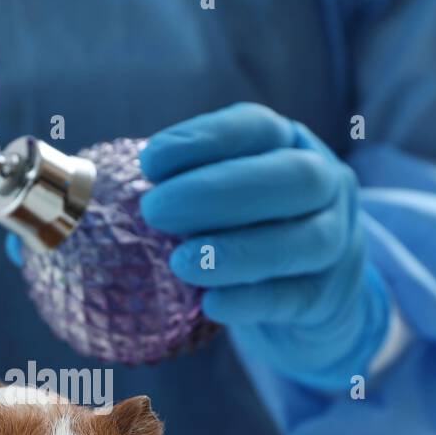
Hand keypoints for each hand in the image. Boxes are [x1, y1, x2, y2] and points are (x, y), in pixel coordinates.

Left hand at [137, 102, 390, 389]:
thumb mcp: (225, 198)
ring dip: (238, 251)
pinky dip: (252, 301)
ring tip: (181, 263)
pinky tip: (211, 306)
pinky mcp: (330, 297)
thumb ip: (180, 188)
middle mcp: (327, 184)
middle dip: (220, 191)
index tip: (151, 161)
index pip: (256, 128)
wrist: (314, 296)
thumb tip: (96, 191)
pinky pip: (296, 297)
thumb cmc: (248, 232)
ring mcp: (339, 241)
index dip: (205, 139)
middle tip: (155, 210)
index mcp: (290, 145)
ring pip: (304, 241)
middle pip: (292, 178)